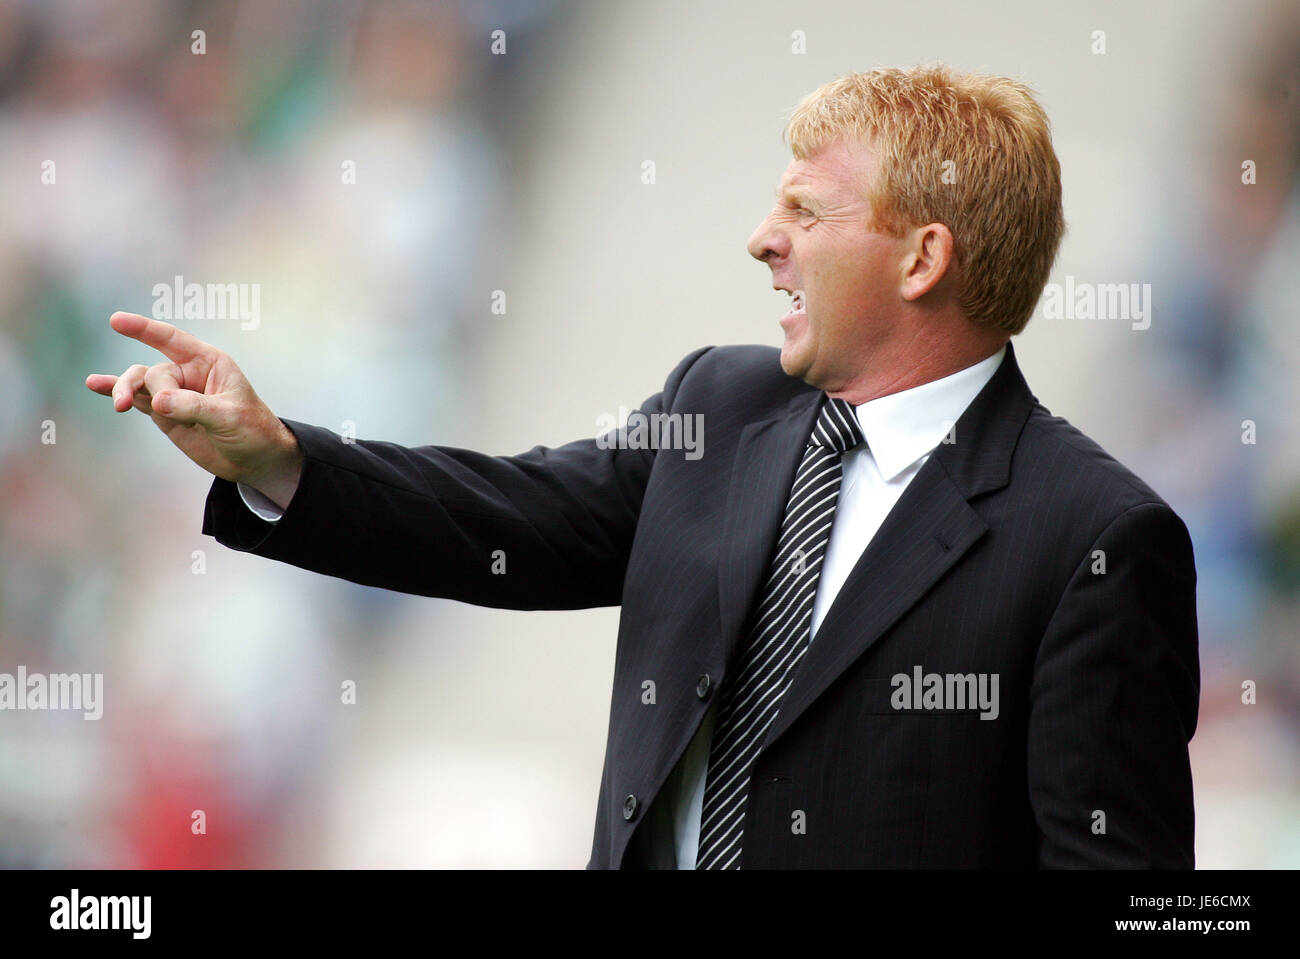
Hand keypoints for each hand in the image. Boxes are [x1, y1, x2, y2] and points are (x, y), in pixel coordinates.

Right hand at [85, 312, 303, 508]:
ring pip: (139, 383)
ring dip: (124, 390)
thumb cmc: (253, 430)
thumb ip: (193, 407)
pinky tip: (96, 384)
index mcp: (210, 363)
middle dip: (152, 388)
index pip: (172, 340)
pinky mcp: (165, 414)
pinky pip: (137, 399)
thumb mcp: (229, 417)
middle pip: (154, 371)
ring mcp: (174, 394)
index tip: (115, 321)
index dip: (144, 329)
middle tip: (162, 409)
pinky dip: (117, 393)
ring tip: (119, 404)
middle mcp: (189, 373)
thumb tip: (156, 401)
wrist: (255, 460)